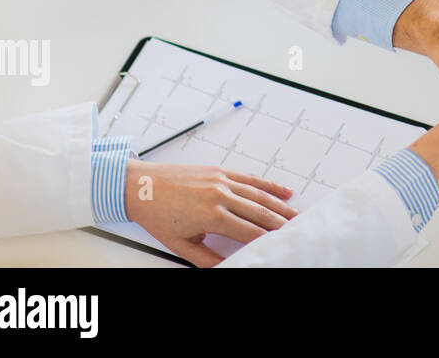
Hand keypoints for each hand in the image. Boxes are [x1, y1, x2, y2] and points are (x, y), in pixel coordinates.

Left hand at [123, 160, 298, 267]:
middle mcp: (220, 196)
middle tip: (298, 230)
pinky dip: (269, 185)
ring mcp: (222, 181)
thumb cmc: (156, 214)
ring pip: (259, 194)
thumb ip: (206, 258)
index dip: (267, 239)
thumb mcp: (180, 244)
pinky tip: (283, 191)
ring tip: (297, 214)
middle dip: (281, 223)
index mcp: (211, 215)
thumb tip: (226, 267)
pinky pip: (250, 178)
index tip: (281, 244)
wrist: (139, 186)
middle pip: (259, 212)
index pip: (248, 230)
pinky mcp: (220, 171)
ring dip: (281, 205)